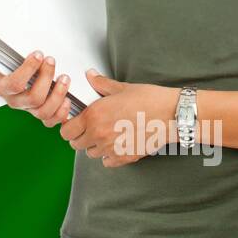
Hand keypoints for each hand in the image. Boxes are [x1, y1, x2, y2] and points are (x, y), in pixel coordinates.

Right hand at [0, 48, 73, 126]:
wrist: (10, 74)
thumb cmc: (2, 66)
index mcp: (2, 88)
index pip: (15, 84)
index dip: (28, 70)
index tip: (37, 54)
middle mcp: (15, 101)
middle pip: (33, 98)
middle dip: (46, 78)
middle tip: (51, 61)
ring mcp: (29, 109)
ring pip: (43, 112)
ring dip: (58, 95)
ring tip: (64, 78)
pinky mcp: (42, 112)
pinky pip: (51, 121)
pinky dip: (62, 113)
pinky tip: (67, 99)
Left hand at [59, 70, 177, 167]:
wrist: (170, 114)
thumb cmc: (148, 99)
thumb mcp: (121, 88)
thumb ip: (101, 84)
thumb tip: (91, 75)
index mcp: (93, 116)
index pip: (66, 131)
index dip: (69, 126)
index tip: (74, 123)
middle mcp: (99, 134)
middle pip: (76, 144)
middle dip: (80, 137)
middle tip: (90, 129)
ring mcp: (111, 148)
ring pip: (91, 154)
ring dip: (94, 146)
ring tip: (106, 135)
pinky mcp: (124, 158)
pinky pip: (107, 162)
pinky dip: (109, 156)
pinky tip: (117, 145)